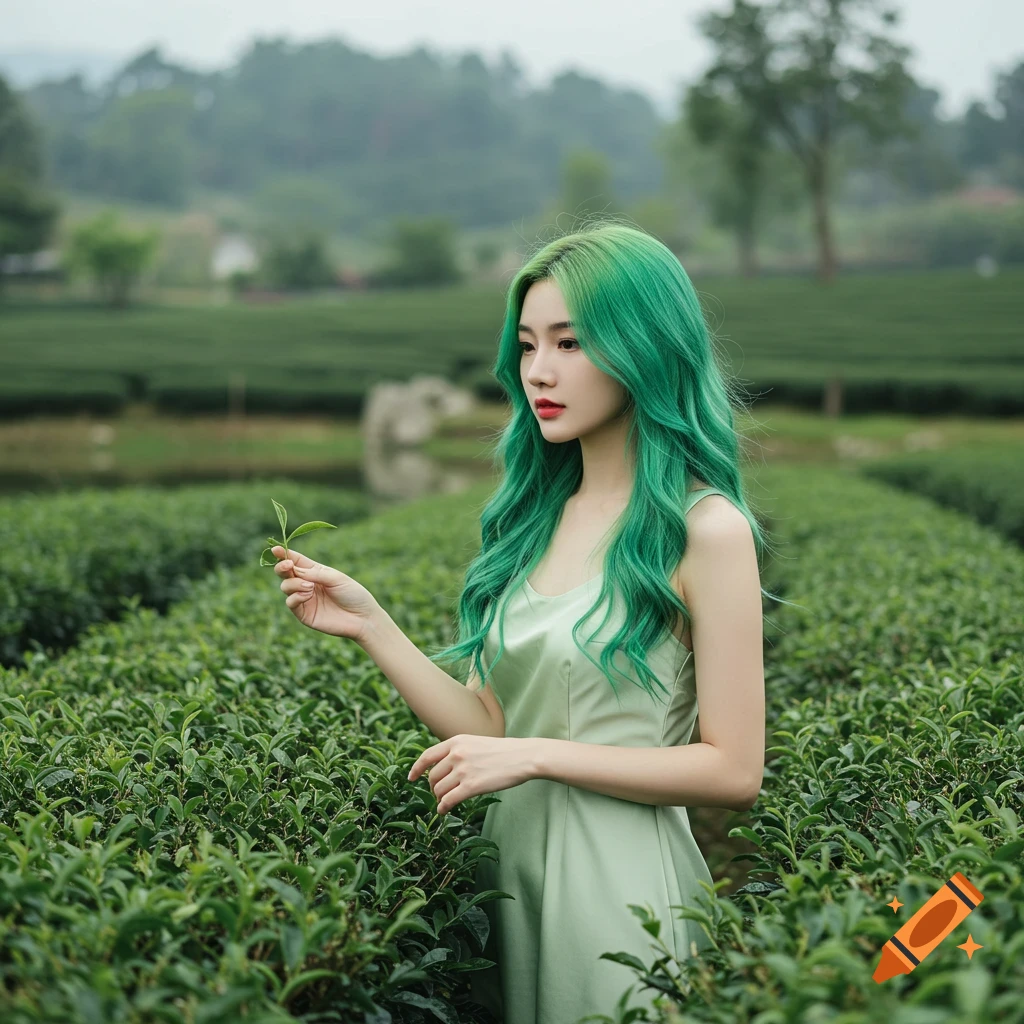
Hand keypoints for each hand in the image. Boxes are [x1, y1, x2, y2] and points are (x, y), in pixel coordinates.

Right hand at [272, 544, 380, 643]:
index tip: (275, 549)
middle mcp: (307, 584)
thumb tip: (293, 569)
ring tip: (309, 586)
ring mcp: (304, 599)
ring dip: (294, 583)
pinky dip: (296, 596)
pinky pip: (290, 602)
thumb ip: (314, 573)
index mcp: (315, 572)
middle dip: (282, 567)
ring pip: (285, 587)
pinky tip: (308, 594)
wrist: (363, 618)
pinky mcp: (303, 614)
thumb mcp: (336, 578)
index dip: (284, 554)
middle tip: (288, 566)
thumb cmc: (353, 594)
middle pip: (285, 573)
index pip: (296, 560)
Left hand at [407, 734, 538, 815]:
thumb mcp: (476, 742)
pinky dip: (443, 807)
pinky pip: (448, 800)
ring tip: (445, 801)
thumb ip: (458, 751)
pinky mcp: (471, 786)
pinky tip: (444, 810)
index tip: (411, 778)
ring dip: (439, 798)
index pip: (427, 756)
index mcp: (457, 741)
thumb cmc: (502, 751)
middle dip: (433, 787)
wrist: (523, 756)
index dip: (416, 768)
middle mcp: (457, 754)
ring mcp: (463, 770)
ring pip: (439, 789)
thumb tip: (442, 767)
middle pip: (433, 776)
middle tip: (440, 793)